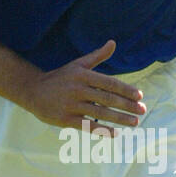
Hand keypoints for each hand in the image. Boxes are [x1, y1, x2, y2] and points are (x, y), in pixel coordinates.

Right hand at [25, 39, 145, 134]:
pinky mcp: (65, 119)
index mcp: (82, 75)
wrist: (33, 91)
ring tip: (135, 123)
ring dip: (120, 119)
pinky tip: (115, 133)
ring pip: (100, 113)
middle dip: (128, 106)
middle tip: (143, 111)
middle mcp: (77, 89)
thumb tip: (113, 43)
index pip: (110, 83)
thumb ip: (97, 56)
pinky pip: (88, 126)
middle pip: (108, 99)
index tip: (140, 96)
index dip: (126, 90)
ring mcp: (71, 105)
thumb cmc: (60, 77)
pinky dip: (102, 130)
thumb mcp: (77, 64)